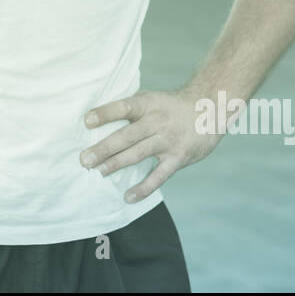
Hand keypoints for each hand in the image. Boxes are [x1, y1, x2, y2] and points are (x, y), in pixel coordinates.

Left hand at [80, 88, 220, 202]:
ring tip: (99, 172)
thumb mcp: (151, 98)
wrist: (209, 109)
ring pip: (139, 154)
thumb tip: (95, 119)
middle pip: (127, 136)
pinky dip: (144, 188)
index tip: (87, 121)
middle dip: (104, 148)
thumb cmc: (170, 106)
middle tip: (85, 159)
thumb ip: (129, 108)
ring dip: (117, 164)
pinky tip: (128, 197)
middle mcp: (157, 121)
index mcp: (148, 104)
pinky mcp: (178, 158)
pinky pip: (159, 176)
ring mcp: (168, 140)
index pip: (124, 107)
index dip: (105, 113)